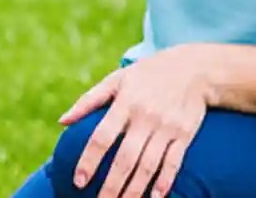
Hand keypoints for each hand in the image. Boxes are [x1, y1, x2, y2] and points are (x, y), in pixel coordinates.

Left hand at [59, 46, 214, 197]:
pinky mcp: (184, 134)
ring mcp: (166, 127)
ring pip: (148, 165)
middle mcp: (145, 117)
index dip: (89, 161)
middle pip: (125, 158)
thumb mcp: (116, 79)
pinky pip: (174, 162)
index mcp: (124, 103)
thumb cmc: (147, 75)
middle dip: (112, 186)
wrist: (194, 68)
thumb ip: (88, 101)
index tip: (78, 181)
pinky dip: (165, 181)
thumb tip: (62, 121)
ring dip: (135, 189)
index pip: (102, 137)